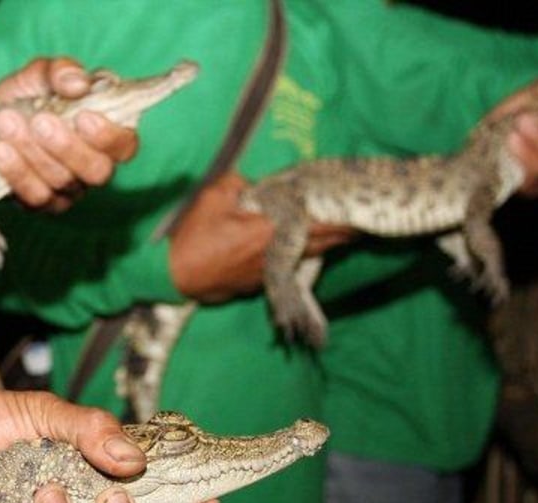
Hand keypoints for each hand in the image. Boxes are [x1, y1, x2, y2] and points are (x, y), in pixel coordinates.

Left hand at [0, 57, 140, 211]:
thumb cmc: (28, 95)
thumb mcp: (41, 72)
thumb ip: (61, 70)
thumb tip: (79, 83)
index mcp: (107, 131)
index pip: (125, 145)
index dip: (109, 136)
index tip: (82, 116)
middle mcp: (95, 165)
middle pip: (98, 171)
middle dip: (67, 147)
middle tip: (40, 121)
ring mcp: (70, 188)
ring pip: (62, 181)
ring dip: (32, 151)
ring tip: (6, 123)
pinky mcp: (42, 202)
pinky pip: (35, 196)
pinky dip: (16, 172)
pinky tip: (0, 150)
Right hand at [170, 173, 354, 302]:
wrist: (176, 275)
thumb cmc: (194, 235)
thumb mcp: (214, 196)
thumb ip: (240, 184)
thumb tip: (254, 184)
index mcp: (269, 229)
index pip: (314, 223)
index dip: (339, 219)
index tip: (358, 212)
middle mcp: (276, 253)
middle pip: (319, 243)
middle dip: (341, 233)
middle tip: (362, 224)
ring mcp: (269, 271)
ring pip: (306, 257)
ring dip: (327, 246)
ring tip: (346, 236)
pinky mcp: (258, 283)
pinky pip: (289, 268)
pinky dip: (303, 258)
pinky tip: (310, 251)